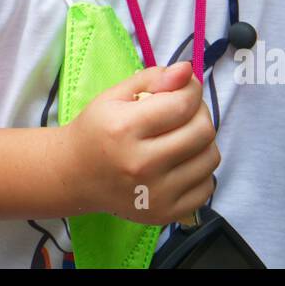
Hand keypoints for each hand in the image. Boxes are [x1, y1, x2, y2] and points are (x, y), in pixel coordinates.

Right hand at [62, 61, 217, 225]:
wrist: (74, 176)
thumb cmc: (96, 130)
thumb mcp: (114, 95)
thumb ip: (153, 78)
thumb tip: (187, 71)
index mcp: (125, 129)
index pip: (183, 104)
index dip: (192, 89)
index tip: (185, 87)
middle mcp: (141, 164)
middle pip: (202, 131)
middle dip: (200, 112)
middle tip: (185, 110)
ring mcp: (155, 193)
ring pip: (210, 158)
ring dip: (203, 141)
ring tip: (183, 135)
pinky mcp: (165, 214)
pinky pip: (207, 187)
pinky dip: (201, 170)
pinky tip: (182, 161)